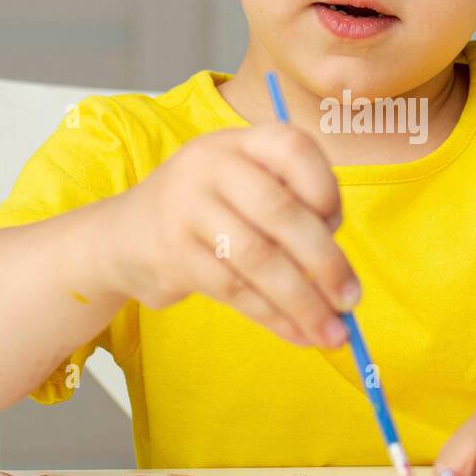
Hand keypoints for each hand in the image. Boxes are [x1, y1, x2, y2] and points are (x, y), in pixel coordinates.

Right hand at [106, 123, 360, 348]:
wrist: (123, 236)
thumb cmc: (207, 210)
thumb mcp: (244, 185)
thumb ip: (291, 208)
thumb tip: (342, 274)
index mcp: (241, 141)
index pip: (294, 147)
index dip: (326, 186)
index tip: (338, 226)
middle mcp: (212, 165)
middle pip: (281, 211)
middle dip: (325, 261)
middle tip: (351, 299)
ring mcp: (188, 208)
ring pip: (259, 258)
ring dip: (303, 301)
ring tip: (332, 331)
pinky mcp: (173, 254)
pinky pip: (235, 289)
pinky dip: (273, 316)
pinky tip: (296, 333)